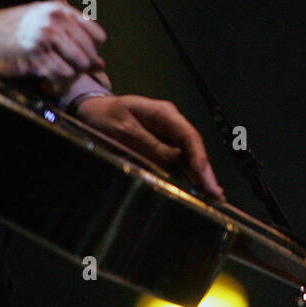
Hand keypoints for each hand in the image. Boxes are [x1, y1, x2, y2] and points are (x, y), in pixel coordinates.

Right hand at [0, 0, 105, 96]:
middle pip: (90, 53)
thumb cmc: (14, 29)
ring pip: (79, 65)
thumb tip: (100, 65)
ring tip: (58, 80)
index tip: (80, 59)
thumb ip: (73, 39)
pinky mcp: (35, 53)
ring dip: (71, 78)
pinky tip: (48, 85)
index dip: (92, 52)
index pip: (98, 36)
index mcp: (63, 11)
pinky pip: (63, 74)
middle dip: (82, 70)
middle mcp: (58, 21)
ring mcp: (47, 36)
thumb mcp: (46, 23)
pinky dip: (59, 85)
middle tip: (68, 75)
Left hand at [75, 94, 224, 200]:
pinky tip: (195, 189)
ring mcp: (166, 134)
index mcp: (164, 113)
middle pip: (193, 148)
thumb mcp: (123, 130)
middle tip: (216, 195)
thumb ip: (150, 145)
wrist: (90, 109)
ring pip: (187, 156)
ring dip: (198, 176)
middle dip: (205, 172)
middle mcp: (171, 124)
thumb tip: (176, 160)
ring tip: (211, 197)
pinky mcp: (159, 145)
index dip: (200, 159)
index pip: (189, 136)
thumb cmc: (104, 116)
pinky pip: (176, 161)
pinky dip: (186, 175)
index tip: (206, 180)